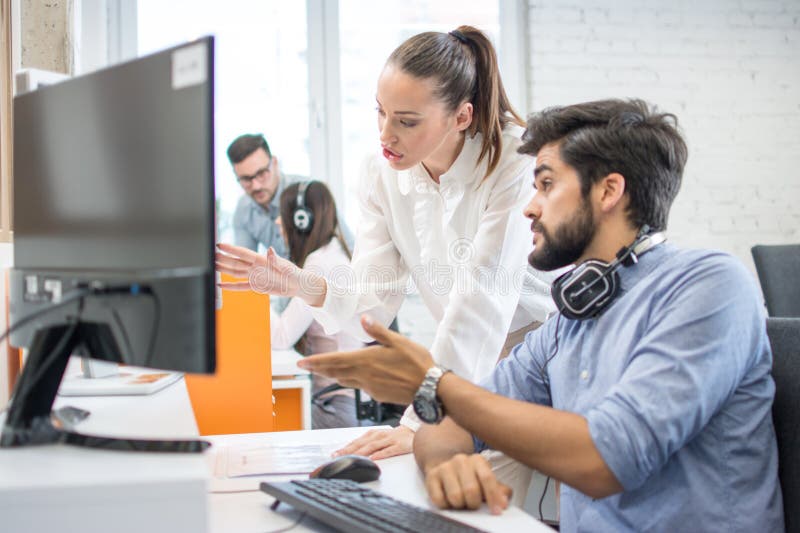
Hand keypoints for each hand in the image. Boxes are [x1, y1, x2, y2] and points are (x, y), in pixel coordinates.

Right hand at [215, 244, 326, 304]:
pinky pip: (241, 286)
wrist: (300, 286)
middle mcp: (256, 267)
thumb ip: (277, 260)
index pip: (244, 253)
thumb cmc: (296, 275)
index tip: (219, 244)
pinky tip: (220, 285)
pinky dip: (231, 286)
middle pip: (235, 261)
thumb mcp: (288, 268)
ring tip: (211, 264)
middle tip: (208, 252)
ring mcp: (255, 276)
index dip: (231, 249)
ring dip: (223, 269)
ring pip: (235, 272)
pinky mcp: (257, 286)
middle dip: (222, 257)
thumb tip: (269, 249)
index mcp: (262, 260)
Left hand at [298, 315, 434, 404]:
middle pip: (335, 372)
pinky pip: (360, 387)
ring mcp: (370, 388)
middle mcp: (364, 375)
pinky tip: (354, 378)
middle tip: (305, 367)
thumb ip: (378, 331)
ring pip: (346, 380)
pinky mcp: (377, 395)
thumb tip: (363, 318)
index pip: (335, 360)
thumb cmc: (417, 363)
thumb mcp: (398, 341)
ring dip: (333, 375)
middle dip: (319, 369)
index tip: (302, 363)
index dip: (316, 362)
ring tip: (324, 371)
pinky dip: (352, 381)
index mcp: (366, 360)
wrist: (430, 389)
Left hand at [333, 426, 413, 459]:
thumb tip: (351, 453)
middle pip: (362, 444)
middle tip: (338, 457)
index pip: (356, 442)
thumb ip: (367, 445)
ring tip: (351, 457)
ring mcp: (389, 440)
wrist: (412, 431)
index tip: (334, 454)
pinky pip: (389, 450)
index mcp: (373, 434)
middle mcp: (379, 436)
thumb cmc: (393, 437)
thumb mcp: (379, 438)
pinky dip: (381, 454)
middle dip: (349, 450)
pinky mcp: (399, 445)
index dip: (345, 448)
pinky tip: (374, 458)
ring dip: (361, 452)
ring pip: (373, 446)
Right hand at [424, 453, 511, 514]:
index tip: (497, 511)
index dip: (493, 497)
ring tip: (461, 501)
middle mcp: (460, 460)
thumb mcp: (485, 480)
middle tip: (473, 504)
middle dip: (474, 503)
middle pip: (471, 490)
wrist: (444, 466)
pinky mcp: (431, 477)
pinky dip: (446, 505)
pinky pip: (440, 500)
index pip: (487, 478)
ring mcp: (444, 468)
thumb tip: (505, 500)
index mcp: (477, 460)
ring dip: (460, 505)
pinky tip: (448, 499)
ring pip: (455, 497)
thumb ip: (498, 490)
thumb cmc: (469, 477)